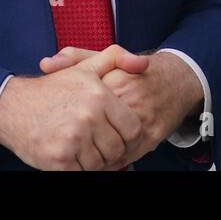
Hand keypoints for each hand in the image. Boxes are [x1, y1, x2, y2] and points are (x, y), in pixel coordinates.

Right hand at [0, 44, 148, 169]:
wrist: (13, 107)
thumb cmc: (53, 89)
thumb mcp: (85, 67)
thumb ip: (117, 58)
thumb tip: (142, 63)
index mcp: (99, 96)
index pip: (133, 129)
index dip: (127, 137)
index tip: (116, 136)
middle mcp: (88, 116)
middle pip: (117, 150)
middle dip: (109, 150)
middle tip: (94, 143)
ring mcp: (73, 139)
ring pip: (101, 164)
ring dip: (93, 161)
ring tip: (80, 147)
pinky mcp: (59, 158)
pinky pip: (83, 173)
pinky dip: (78, 169)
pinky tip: (69, 155)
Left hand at [39, 47, 203, 167]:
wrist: (175, 79)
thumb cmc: (133, 71)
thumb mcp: (104, 59)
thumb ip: (74, 58)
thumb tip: (44, 64)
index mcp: (114, 79)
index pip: (84, 104)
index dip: (69, 118)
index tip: (58, 125)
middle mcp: (129, 98)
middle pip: (96, 128)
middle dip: (81, 140)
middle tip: (67, 145)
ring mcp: (143, 118)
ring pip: (111, 146)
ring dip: (96, 155)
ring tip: (83, 155)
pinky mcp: (153, 135)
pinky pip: (128, 155)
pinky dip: (113, 161)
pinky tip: (103, 160)